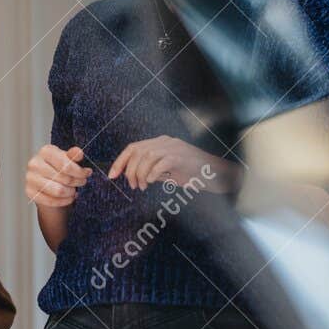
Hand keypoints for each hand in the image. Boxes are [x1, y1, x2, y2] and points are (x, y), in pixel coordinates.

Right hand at [25, 144, 90, 208]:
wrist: (48, 183)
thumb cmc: (59, 169)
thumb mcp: (68, 160)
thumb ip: (74, 156)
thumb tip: (79, 152)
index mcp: (45, 151)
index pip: (66, 165)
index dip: (79, 172)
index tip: (87, 173)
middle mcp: (35, 163)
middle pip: (63, 178)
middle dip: (77, 182)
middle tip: (82, 182)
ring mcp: (30, 178)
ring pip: (58, 191)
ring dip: (70, 193)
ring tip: (73, 190)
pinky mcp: (29, 191)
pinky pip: (51, 201)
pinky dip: (64, 201)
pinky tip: (68, 198)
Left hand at [107, 135, 226, 190]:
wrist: (216, 174)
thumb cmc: (192, 174)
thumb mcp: (168, 171)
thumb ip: (151, 170)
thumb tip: (131, 175)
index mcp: (161, 142)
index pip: (133, 147)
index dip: (120, 161)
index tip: (111, 175)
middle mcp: (166, 142)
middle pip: (138, 151)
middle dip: (129, 170)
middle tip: (133, 186)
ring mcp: (175, 148)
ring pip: (147, 156)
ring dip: (140, 174)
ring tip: (142, 186)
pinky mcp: (182, 157)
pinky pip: (162, 162)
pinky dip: (153, 173)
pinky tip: (151, 182)